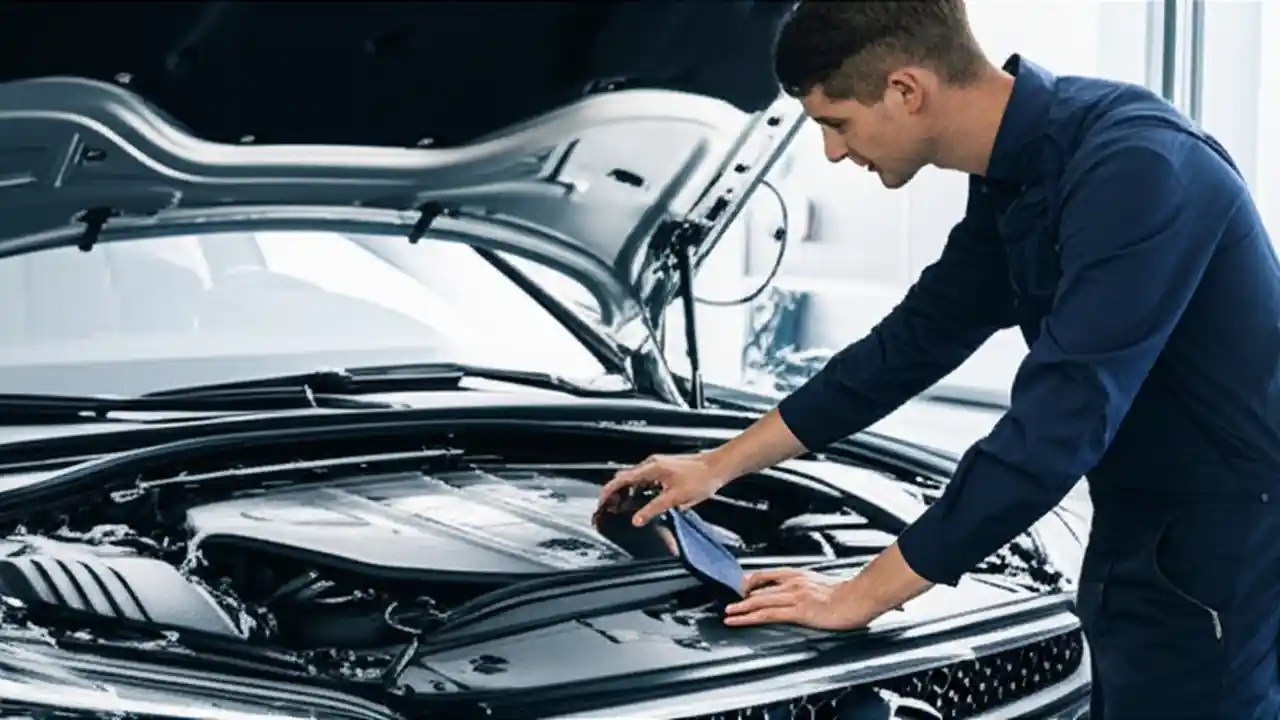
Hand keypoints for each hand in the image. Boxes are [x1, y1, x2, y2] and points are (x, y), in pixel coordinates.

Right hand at [595, 452, 730, 526]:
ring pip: (636, 478)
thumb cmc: (700, 478)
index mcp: (651, 468)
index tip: (601, 502)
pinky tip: (645, 501)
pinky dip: (640, 489)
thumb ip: (654, 509)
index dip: (608, 491)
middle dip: (616, 492)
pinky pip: (646, 479)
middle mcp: (652, 464)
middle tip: (611, 507)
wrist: (718, 467)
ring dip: (628, 491)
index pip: (621, 479)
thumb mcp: (675, 498)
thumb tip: (637, 520)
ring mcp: (659, 465)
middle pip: (625, 478)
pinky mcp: (666, 469)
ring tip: (626, 507)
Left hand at [723, 568, 873, 630]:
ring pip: (759, 601)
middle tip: (729, 603)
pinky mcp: (797, 611)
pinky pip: (767, 614)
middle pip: (760, 588)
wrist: (860, 597)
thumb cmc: (848, 594)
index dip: (753, 581)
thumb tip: (803, 594)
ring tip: (728, 614)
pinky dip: (750, 617)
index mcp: (799, 575)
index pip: (768, 575)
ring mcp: (794, 596)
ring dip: (741, 608)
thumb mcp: (823, 584)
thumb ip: (809, 586)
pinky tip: (739, 621)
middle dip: (742, 596)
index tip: (742, 587)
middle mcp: (793, 583)